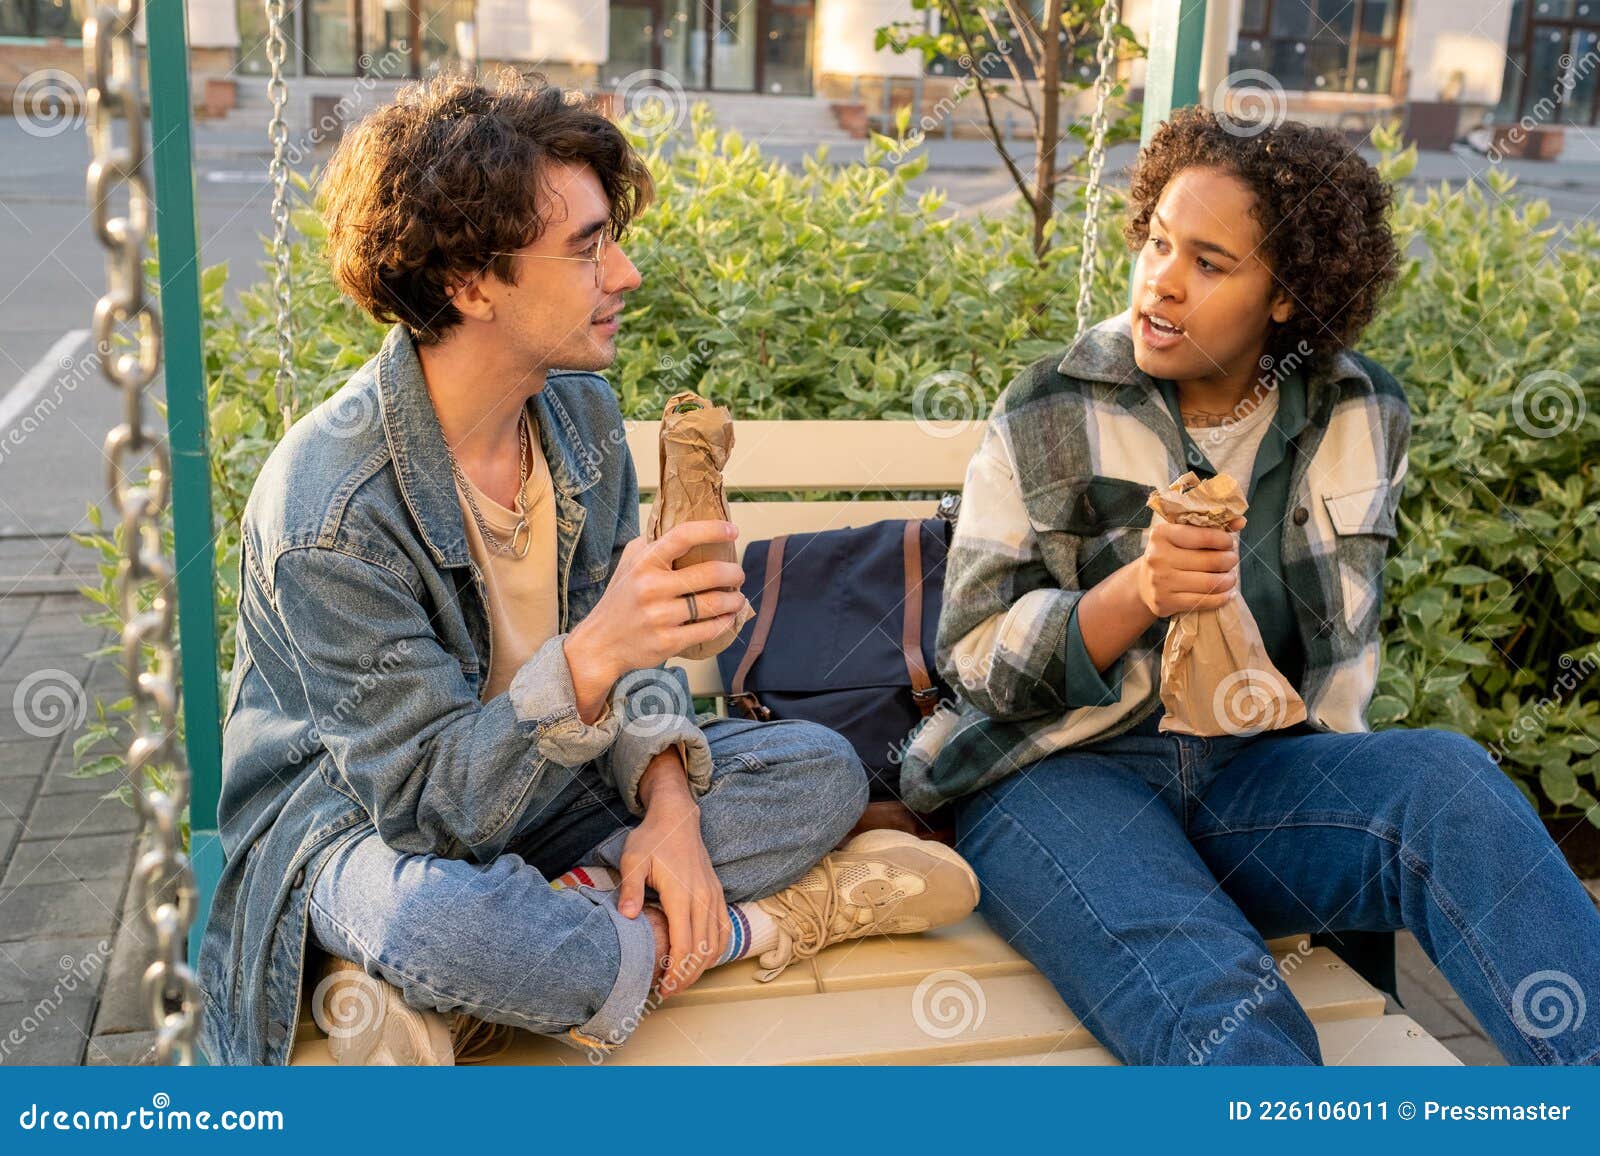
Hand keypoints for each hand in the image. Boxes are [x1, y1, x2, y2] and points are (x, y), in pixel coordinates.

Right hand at [564, 521, 746, 719]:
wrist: (601, 644)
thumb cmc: (620, 600)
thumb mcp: (628, 565)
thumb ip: (652, 545)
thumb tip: (687, 528)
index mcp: (644, 562)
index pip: (682, 536)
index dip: (712, 530)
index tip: (733, 530)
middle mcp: (651, 587)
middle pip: (710, 573)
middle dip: (733, 572)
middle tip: (738, 574)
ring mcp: (660, 616)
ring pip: (714, 603)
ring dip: (734, 600)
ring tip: (738, 597)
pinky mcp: (667, 641)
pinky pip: (708, 630)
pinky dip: (725, 622)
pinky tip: (729, 617)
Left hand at [617, 755, 729, 996]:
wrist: (678, 816)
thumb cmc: (652, 838)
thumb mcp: (633, 859)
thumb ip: (631, 889)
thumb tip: (628, 916)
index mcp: (682, 894)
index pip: (685, 944)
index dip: (676, 971)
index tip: (663, 988)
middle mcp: (702, 898)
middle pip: (701, 950)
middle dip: (687, 976)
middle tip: (668, 991)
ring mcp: (713, 895)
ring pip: (715, 942)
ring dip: (701, 966)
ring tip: (683, 980)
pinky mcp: (716, 893)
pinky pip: (722, 928)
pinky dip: (715, 949)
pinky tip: (703, 959)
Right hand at [1135, 515, 1245, 616]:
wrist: (1142, 584)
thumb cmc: (1168, 555)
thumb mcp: (1181, 535)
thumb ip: (1209, 527)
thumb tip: (1241, 522)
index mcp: (1161, 535)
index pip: (1203, 536)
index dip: (1224, 540)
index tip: (1229, 543)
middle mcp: (1158, 557)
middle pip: (1210, 561)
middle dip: (1229, 561)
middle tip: (1232, 561)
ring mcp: (1160, 582)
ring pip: (1209, 583)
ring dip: (1228, 581)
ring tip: (1230, 577)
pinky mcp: (1165, 602)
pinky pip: (1203, 601)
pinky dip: (1220, 598)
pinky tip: (1226, 594)